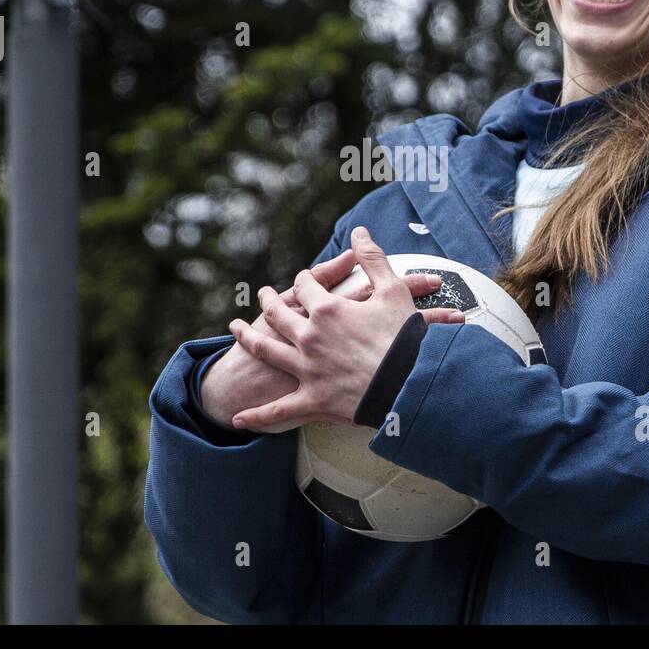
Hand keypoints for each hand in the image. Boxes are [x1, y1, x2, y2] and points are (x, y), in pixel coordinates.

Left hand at [226, 227, 465, 430]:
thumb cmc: (405, 337)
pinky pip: (279, 410)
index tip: (303, 279)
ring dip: (248, 339)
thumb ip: (374, 259)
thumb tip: (360, 232)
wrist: (412, 384)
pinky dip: (258, 415)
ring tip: (236, 329)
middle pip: (279, 314)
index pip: (305, 286)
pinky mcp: (312, 399)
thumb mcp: (394, 290)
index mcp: (327, 309)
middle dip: (269, 301)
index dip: (303, 280)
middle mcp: (309, 337)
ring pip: (267, 351)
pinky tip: (238, 417)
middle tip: (262, 295)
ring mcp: (307, 369)